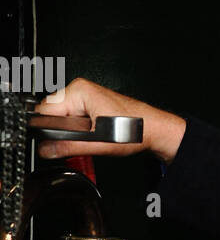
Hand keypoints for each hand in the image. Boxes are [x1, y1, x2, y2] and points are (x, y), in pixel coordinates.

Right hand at [33, 78, 185, 164]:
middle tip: (80, 140)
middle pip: (51, 113)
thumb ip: (69, 146)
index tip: (55, 143)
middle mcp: (79, 89)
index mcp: (79, 91)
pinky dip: (75, 128)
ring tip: (89, 135)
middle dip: (59, 130)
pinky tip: (91, 133)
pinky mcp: (88, 103)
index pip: (45, 111)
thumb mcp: (99, 143)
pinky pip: (70, 116)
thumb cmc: (135, 129)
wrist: (154, 129)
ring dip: (68, 130)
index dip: (48, 130)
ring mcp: (84, 95)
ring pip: (60, 116)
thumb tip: (47, 150)